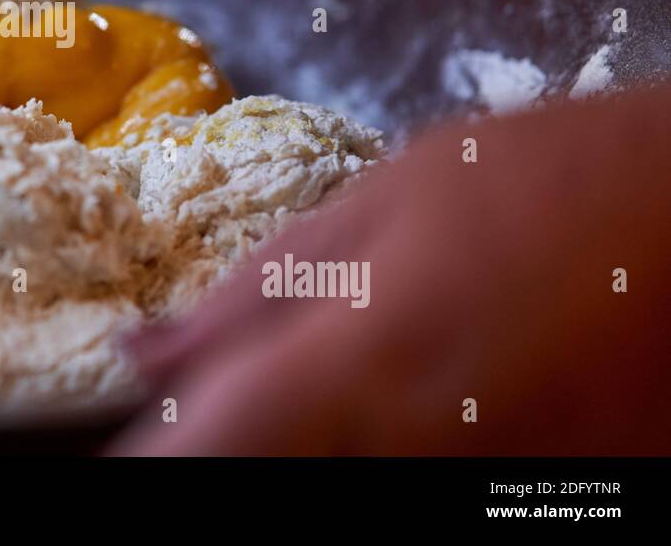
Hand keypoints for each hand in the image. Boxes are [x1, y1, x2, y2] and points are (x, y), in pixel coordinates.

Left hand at [112, 87, 670, 454]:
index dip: (154, 449)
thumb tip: (140, 353)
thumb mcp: (381, 199)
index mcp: (358, 368)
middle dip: (236, 432)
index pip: (197, 453)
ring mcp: (478, 489)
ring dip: (319, 436)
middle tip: (277, 372)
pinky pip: (417, 482)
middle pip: (264, 473)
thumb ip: (251, 293)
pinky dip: (393, 444)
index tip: (145, 425)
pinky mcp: (528, 502)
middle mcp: (414, 454)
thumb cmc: (545, 183)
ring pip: (335, 479)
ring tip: (384, 353)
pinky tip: (436, 384)